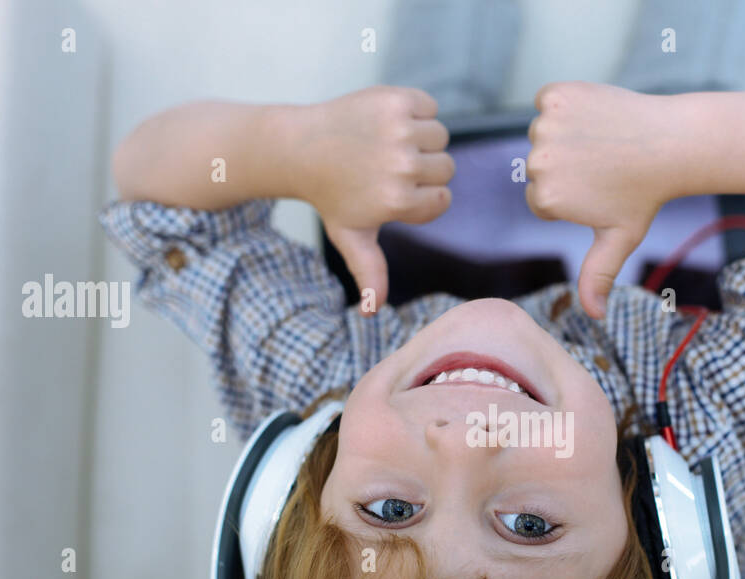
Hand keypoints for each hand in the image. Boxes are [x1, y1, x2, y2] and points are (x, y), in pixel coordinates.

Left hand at [302, 86, 454, 312]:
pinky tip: (387, 122)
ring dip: (420, 139)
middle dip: (422, 169)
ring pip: (440, 136)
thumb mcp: (352, 238)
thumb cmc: (331, 196)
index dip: (420, 197)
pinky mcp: (396, 99)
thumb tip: (371, 313)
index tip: (390, 192)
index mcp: (400, 201)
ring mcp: (400, 130)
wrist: (299, 147)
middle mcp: (403, 166)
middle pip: (445, 167)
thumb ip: (371, 274)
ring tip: (386, 145)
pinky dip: (416, 110)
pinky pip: (429, 107)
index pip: (442, 199)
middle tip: (384, 167)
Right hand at [525, 81, 673, 317]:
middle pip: (540, 166)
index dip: (571, 196)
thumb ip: (596, 276)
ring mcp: (546, 126)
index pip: (541, 199)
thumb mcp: (618, 240)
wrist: (672, 143)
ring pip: (545, 134)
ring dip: (567, 135)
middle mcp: (539, 163)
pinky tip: (596, 117)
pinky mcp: (556, 95)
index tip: (600, 189)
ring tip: (603, 142)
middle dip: (567, 166)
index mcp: (547, 200)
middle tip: (606, 165)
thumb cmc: (645, 196)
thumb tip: (594, 317)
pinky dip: (566, 105)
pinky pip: (548, 101)